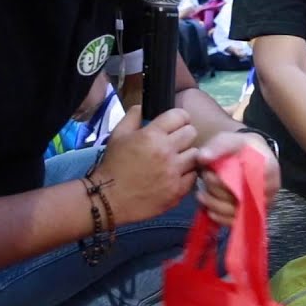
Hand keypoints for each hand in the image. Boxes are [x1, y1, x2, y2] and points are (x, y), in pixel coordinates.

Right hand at [92, 106, 198, 224]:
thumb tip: (143, 107)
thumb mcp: (117, 135)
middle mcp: (167, 151)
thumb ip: (132, 116)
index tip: (175, 124)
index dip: (179, 118)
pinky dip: (187, 174)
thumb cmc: (113, 165)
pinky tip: (176, 175)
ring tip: (177, 159)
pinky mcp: (178, 191)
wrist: (109, 198)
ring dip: (187, 155)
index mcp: (152, 135)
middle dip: (184, 135)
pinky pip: (193, 176)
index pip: (180, 116)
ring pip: (196, 154)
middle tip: (176, 142)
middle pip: (192, 133)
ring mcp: (174, 172)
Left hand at [195, 131, 280, 225]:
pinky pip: (240, 221)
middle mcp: (270, 188)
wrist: (250, 155)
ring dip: (216, 206)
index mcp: (268, 167)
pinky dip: (222, 218)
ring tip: (201, 196)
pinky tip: (210, 211)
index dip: (224, 182)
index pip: (246, 181)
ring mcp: (264, 202)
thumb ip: (217, 147)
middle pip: (241, 198)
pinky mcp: (256, 213)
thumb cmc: (239, 148)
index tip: (208, 175)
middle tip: (203, 183)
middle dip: (217, 192)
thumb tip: (203, 157)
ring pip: (239, 212)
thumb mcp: (229, 140)